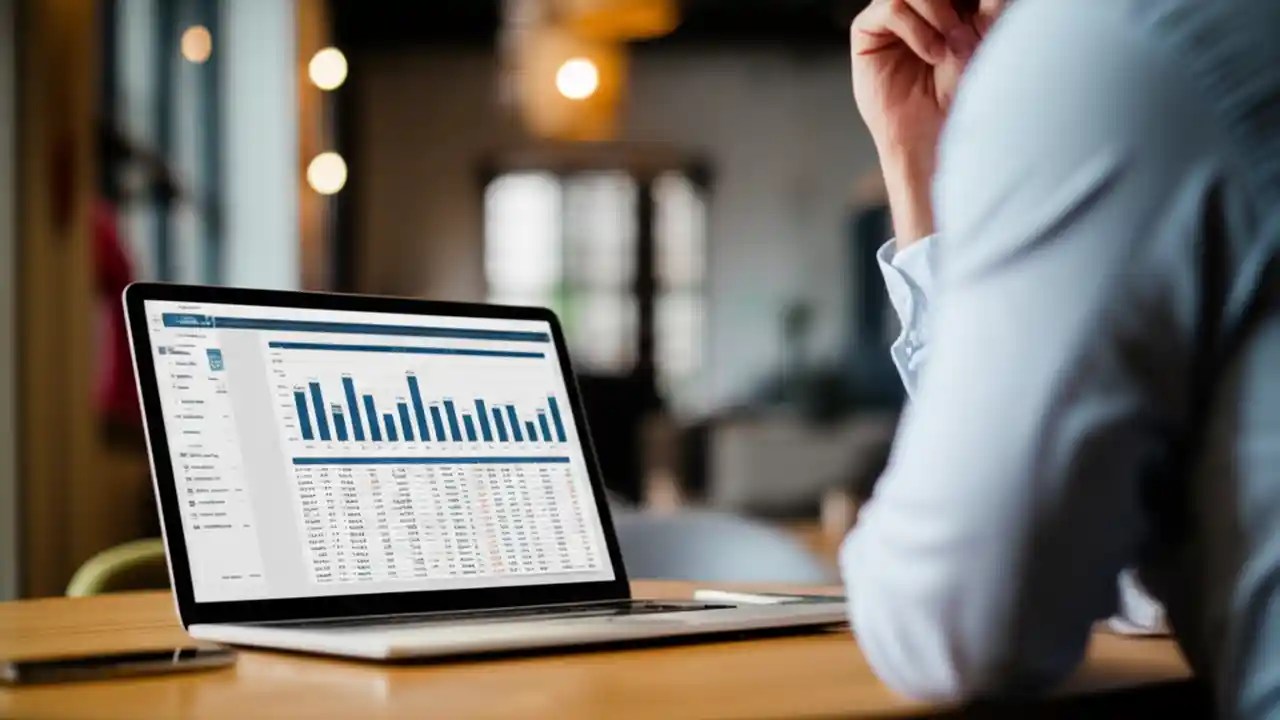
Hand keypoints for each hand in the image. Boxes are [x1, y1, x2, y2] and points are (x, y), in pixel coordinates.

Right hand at [850, 0, 1003, 244]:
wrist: (939, 132)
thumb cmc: (965, 91)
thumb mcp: (988, 31)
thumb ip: (988, 1)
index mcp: (947, 3)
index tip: (979, 14)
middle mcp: (917, 7)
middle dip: (951, 3)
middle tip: (966, 31)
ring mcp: (891, 17)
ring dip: (938, 12)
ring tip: (951, 45)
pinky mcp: (867, 31)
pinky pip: (889, 7)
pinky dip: (915, 28)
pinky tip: (932, 54)